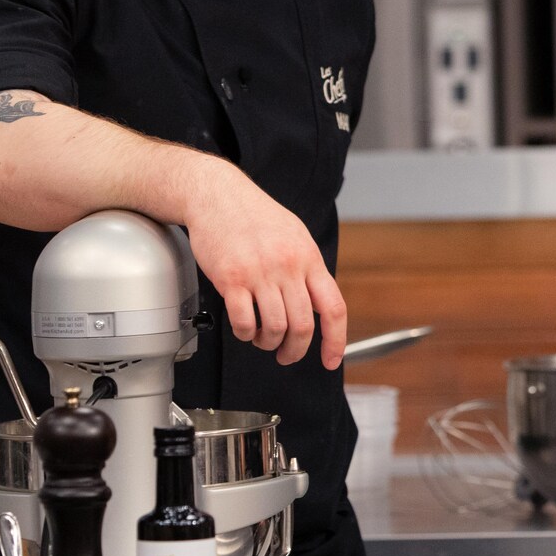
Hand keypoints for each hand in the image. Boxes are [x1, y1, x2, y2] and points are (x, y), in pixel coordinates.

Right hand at [185, 160, 347, 368]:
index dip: (336, 340)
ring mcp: (259, 273)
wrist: (218, 194)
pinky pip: (243, 321)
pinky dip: (245, 333)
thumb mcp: (295, 235)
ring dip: (267, 343)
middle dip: (294, 350)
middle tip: (286, 354)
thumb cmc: (255, 215)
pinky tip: (244, 328)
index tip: (331, 360)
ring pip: (273, 328)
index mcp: (309, 258)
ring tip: (261, 339)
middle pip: (302, 326)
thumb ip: (308, 269)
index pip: (333, 308)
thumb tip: (319, 303)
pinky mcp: (231, 278)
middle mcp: (288, 266)